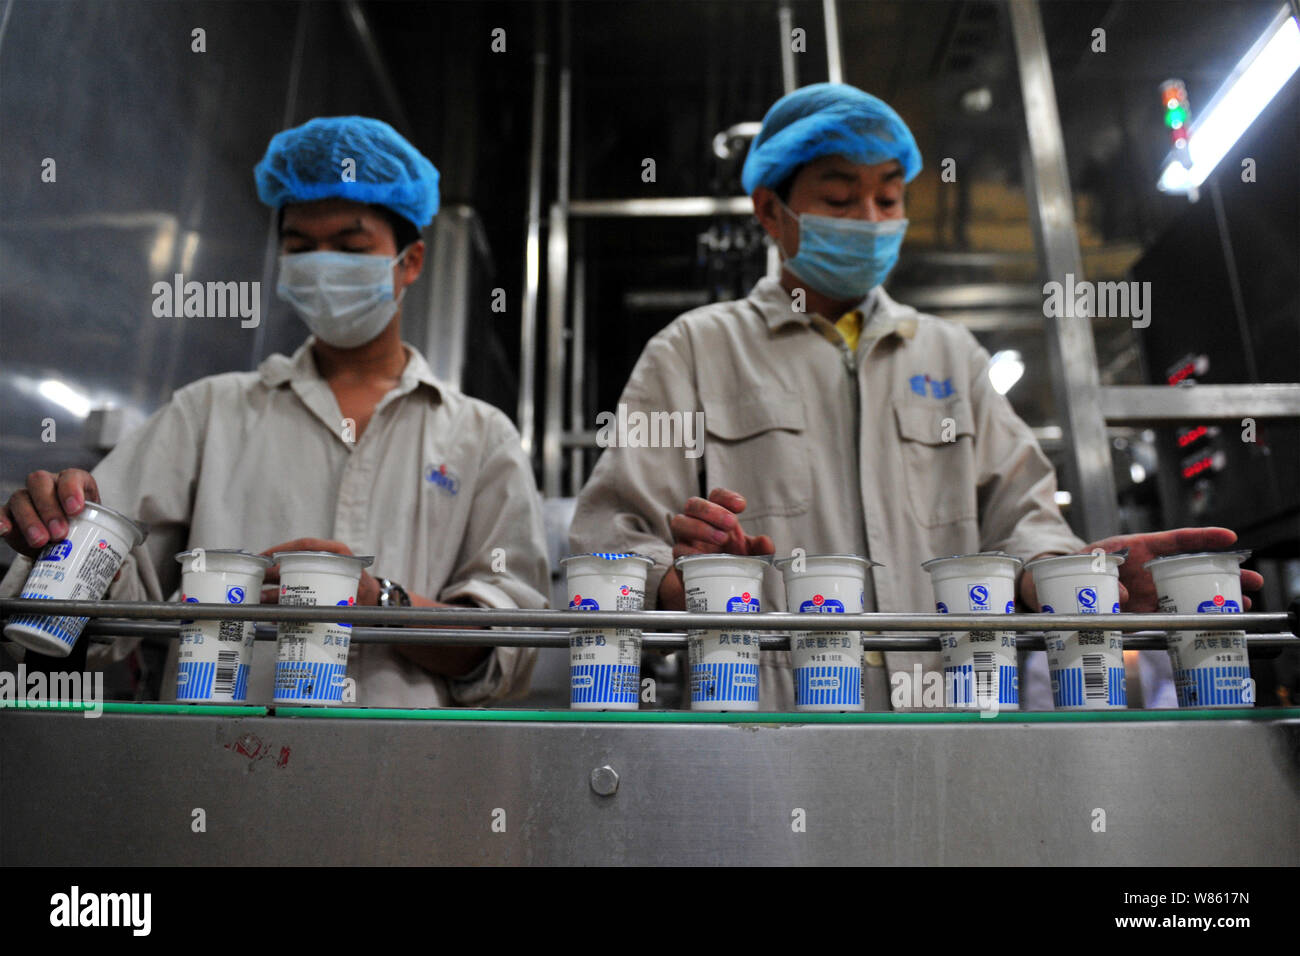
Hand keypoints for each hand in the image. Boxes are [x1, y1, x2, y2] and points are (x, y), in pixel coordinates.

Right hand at [0, 469, 99, 558]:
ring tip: (41, 541)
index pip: (72, 476)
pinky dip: (2, 520)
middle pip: (42, 484)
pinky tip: (6, 531)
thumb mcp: (96, 532)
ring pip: (21, 498)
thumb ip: (105, 548)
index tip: (76, 509)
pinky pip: (1, 512)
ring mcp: (26, 498)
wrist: (63, 536)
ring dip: (31, 520)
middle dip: (50, 508)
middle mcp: (48, 484)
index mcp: (74, 482)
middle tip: (60, 533)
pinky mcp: (10, 514)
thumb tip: (115, 573)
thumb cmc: (83, 528)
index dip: (72, 489)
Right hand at [260, 538, 379, 606]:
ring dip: (273, 584)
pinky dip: (283, 595)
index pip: (306, 545)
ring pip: (292, 574)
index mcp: (338, 554)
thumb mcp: (353, 597)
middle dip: (271, 570)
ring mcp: (319, 571)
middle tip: (253, 578)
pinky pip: (296, 587)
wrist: (376, 603)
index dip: (282, 549)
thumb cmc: (367, 596)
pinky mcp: (316, 584)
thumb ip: (331, 602)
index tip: (264, 557)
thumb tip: (305, 613)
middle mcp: (326, 559)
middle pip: (294, 560)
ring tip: (256, 594)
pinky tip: (270, 605)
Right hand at [658, 488, 774, 609]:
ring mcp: (685, 538)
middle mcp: (697, 522)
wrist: (714, 584)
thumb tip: (766, 542)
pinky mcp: (679, 557)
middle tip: (732, 523)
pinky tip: (706, 556)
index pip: (716, 496)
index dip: (727, 497)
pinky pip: (678, 549)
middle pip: (694, 504)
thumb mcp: (750, 554)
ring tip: (721, 538)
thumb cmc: (730, 560)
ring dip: (700, 528)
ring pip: (680, 522)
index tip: (742, 506)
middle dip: (713, 511)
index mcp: (716, 515)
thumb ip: (760, 548)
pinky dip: (691, 551)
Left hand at [1022, 527, 1262, 612]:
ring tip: (1245, 603)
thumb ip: (1090, 574)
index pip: (1174, 539)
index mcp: (1135, 548)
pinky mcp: (1142, 610)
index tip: (1228, 537)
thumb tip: (1120, 594)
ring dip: (1217, 597)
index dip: (1202, 537)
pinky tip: (1215, 621)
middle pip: (1191, 566)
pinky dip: (1192, 617)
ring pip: (1188, 591)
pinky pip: (1171, 613)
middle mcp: (1147, 569)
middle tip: (1252, 580)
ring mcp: (1148, 590)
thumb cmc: (1065, 567)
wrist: (1052, 587)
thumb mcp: (1075, 563)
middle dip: (1223, 572)